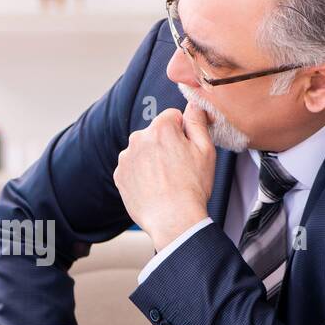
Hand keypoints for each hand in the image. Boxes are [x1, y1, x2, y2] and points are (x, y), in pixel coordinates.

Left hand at [113, 102, 215, 251]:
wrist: (172, 220)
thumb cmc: (192, 187)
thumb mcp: (205, 150)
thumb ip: (197, 121)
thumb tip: (194, 104)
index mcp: (160, 128)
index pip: (172, 117)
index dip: (183, 132)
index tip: (187, 149)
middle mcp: (138, 138)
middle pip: (155, 134)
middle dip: (165, 145)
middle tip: (178, 168)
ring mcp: (126, 157)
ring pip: (142, 151)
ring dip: (151, 160)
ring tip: (165, 181)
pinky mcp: (119, 175)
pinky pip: (132, 168)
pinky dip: (140, 175)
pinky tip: (153, 188)